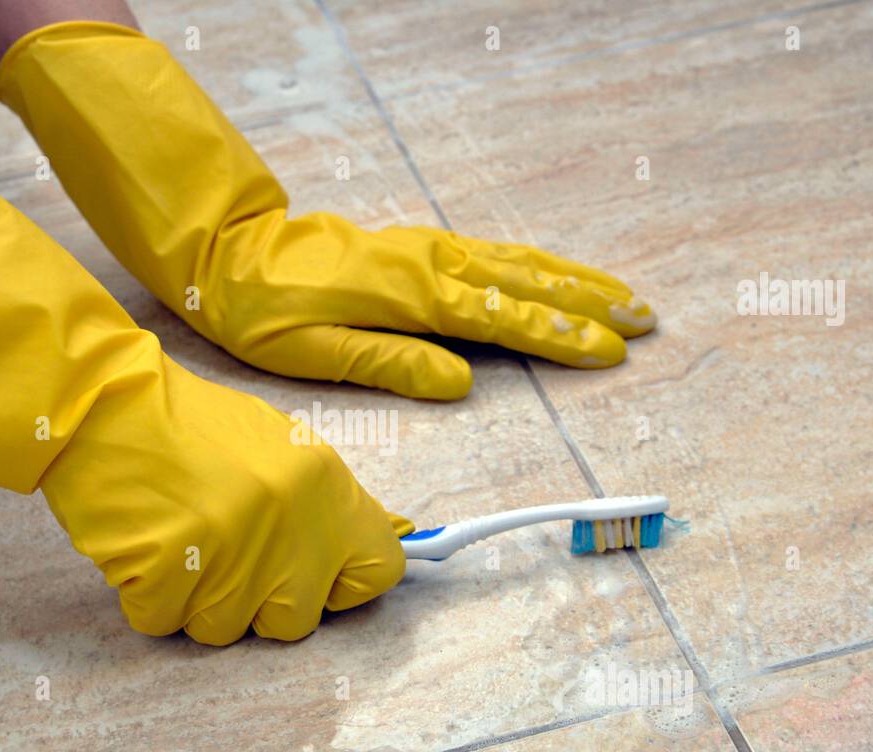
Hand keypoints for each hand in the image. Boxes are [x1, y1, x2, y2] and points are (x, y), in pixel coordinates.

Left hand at [0, 23, 656, 400]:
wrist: (226, 252)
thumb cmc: (262, 311)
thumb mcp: (314, 352)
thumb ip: (392, 363)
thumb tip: (461, 382)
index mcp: (407, 296)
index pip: (499, 319)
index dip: (558, 337)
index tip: (609, 351)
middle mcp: (427, 264)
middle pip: (524, 284)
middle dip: (587, 305)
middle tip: (645, 320)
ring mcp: (425, 249)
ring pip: (516, 263)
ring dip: (573, 282)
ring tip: (624, 298)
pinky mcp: (416, 247)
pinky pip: (491, 254)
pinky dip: (535, 267)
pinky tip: (556, 278)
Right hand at [40, 355, 409, 644]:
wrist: (102, 399)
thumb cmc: (186, 423)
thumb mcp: (278, 445)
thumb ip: (323, 503)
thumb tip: (370, 545)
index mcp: (324, 487)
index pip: (378, 570)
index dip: (342, 583)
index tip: (314, 578)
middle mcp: (289, 527)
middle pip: (296, 621)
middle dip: (258, 604)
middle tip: (223, 558)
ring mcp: (230, 556)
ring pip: (224, 630)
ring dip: (195, 600)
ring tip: (175, 540)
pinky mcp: (169, 576)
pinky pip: (162, 622)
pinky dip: (147, 595)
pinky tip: (141, 545)